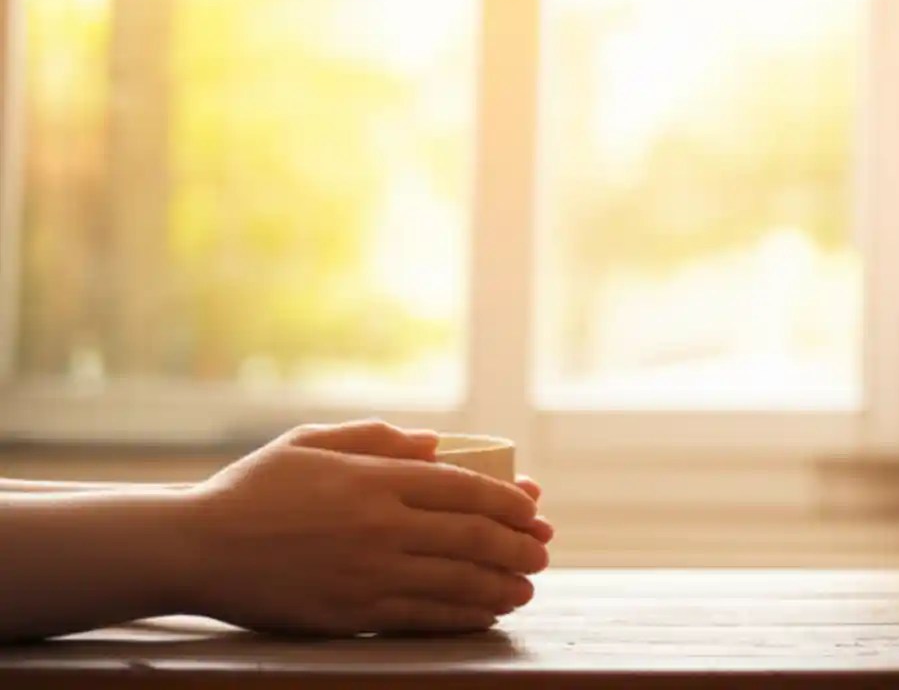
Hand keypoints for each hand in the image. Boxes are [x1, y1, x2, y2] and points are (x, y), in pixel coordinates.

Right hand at [178, 424, 550, 635]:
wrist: (197, 548)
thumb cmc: (253, 489)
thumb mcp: (310, 442)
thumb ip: (377, 439)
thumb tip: (436, 443)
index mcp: (373, 479)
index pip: (464, 487)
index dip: (508, 500)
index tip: (534, 509)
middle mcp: (380, 526)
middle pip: (472, 537)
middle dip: (519, 545)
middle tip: (543, 550)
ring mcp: (369, 574)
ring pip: (458, 582)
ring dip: (502, 585)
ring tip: (527, 586)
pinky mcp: (354, 615)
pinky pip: (425, 618)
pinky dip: (465, 616)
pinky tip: (486, 613)